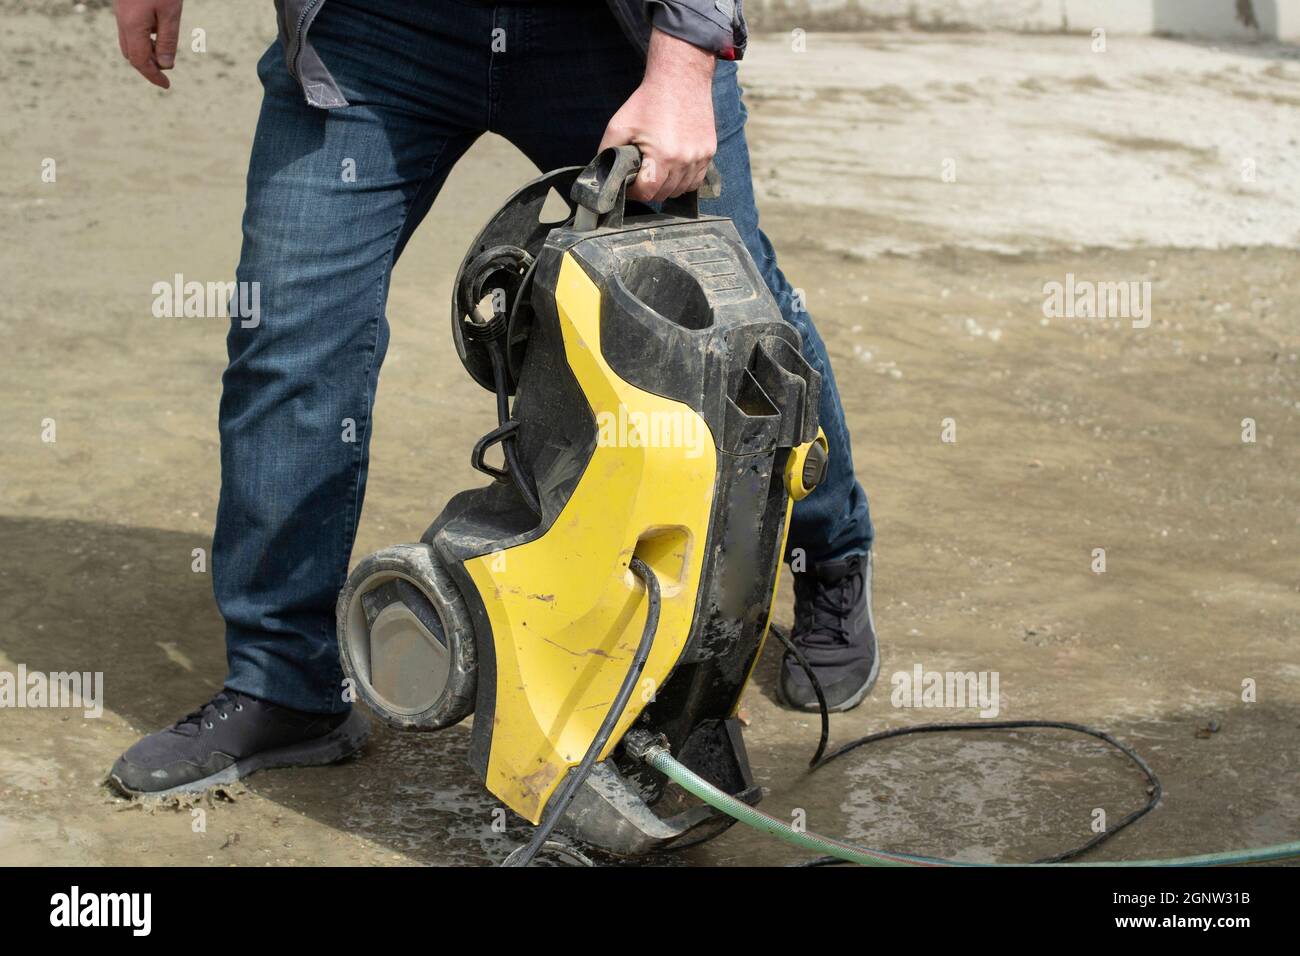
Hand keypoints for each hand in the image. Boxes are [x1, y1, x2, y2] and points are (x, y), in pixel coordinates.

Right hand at [113, 0, 182, 88]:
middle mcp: (123, 21)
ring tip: (165, 52)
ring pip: (130, 42)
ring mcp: (121, 13)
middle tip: (166, 72)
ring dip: (146, 52)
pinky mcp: (124, 6)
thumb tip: (166, 65)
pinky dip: (144, 39)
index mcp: (132, 26)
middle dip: (148, 66)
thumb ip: (168, 39)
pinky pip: (131, 30)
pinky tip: (158, 34)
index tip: (166, 86)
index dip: (153, 76)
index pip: (141, 61)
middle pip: (132, 54)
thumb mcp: (170, 12)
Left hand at [599, 29, 716, 202]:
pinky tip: (673, 172)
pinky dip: (684, 181)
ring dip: (667, 188)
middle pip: (665, 193)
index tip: (628, 186)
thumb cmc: (648, 100)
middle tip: (640, 179)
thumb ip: (607, 151)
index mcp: (663, 155)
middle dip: (649, 190)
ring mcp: (700, 157)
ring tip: (656, 175)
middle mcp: (685, 160)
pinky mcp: (709, 152)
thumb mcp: (619, 124)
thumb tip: (603, 173)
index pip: (648, 192)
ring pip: (682, 190)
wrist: (680, 78)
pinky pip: (696, 180)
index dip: (634, 193)